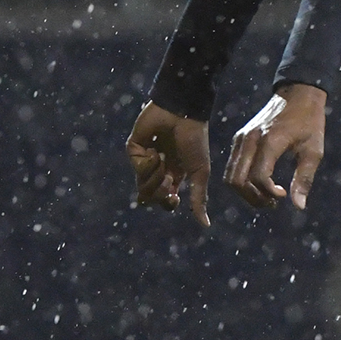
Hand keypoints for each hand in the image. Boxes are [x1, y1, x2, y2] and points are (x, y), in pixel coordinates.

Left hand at [126, 101, 211, 227]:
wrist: (184, 113)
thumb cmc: (195, 140)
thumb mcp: (200, 172)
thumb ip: (199, 199)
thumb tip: (206, 225)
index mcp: (175, 174)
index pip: (165, 200)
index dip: (168, 202)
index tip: (175, 197)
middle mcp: (159, 168)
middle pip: (150, 196)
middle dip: (160, 190)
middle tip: (168, 178)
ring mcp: (145, 158)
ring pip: (142, 183)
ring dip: (154, 174)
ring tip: (162, 158)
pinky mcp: (134, 148)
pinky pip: (136, 166)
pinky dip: (147, 161)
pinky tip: (154, 148)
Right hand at [225, 83, 326, 210]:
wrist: (297, 92)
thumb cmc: (309, 121)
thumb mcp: (314, 149)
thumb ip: (304, 178)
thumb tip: (298, 206)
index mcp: (269, 140)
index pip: (258, 177)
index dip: (268, 193)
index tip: (283, 195)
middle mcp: (250, 139)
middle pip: (237, 181)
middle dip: (253, 198)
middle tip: (272, 202)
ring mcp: (242, 138)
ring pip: (231, 176)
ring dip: (246, 192)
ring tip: (266, 196)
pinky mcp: (240, 138)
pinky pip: (233, 166)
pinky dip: (242, 180)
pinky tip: (261, 183)